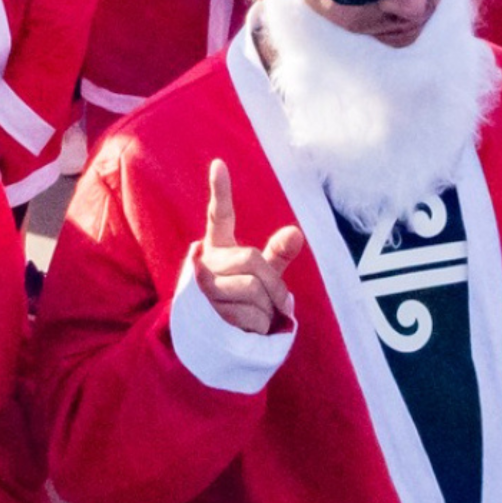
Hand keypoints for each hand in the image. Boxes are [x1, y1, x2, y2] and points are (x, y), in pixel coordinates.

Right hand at [197, 158, 303, 335]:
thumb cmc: (241, 299)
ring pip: (252, 288)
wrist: (216, 339)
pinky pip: (251, 315)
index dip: (220, 190)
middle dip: (273, 282)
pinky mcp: (209, 314)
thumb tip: (297, 233)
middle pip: (251, 259)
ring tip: (260, 315)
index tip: (219, 163)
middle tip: (279, 300)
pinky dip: (262, 325)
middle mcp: (206, 263)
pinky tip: (252, 328)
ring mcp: (204, 289)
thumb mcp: (261, 274)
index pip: (219, 215)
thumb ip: (277, 254)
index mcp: (217, 247)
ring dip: (267, 307)